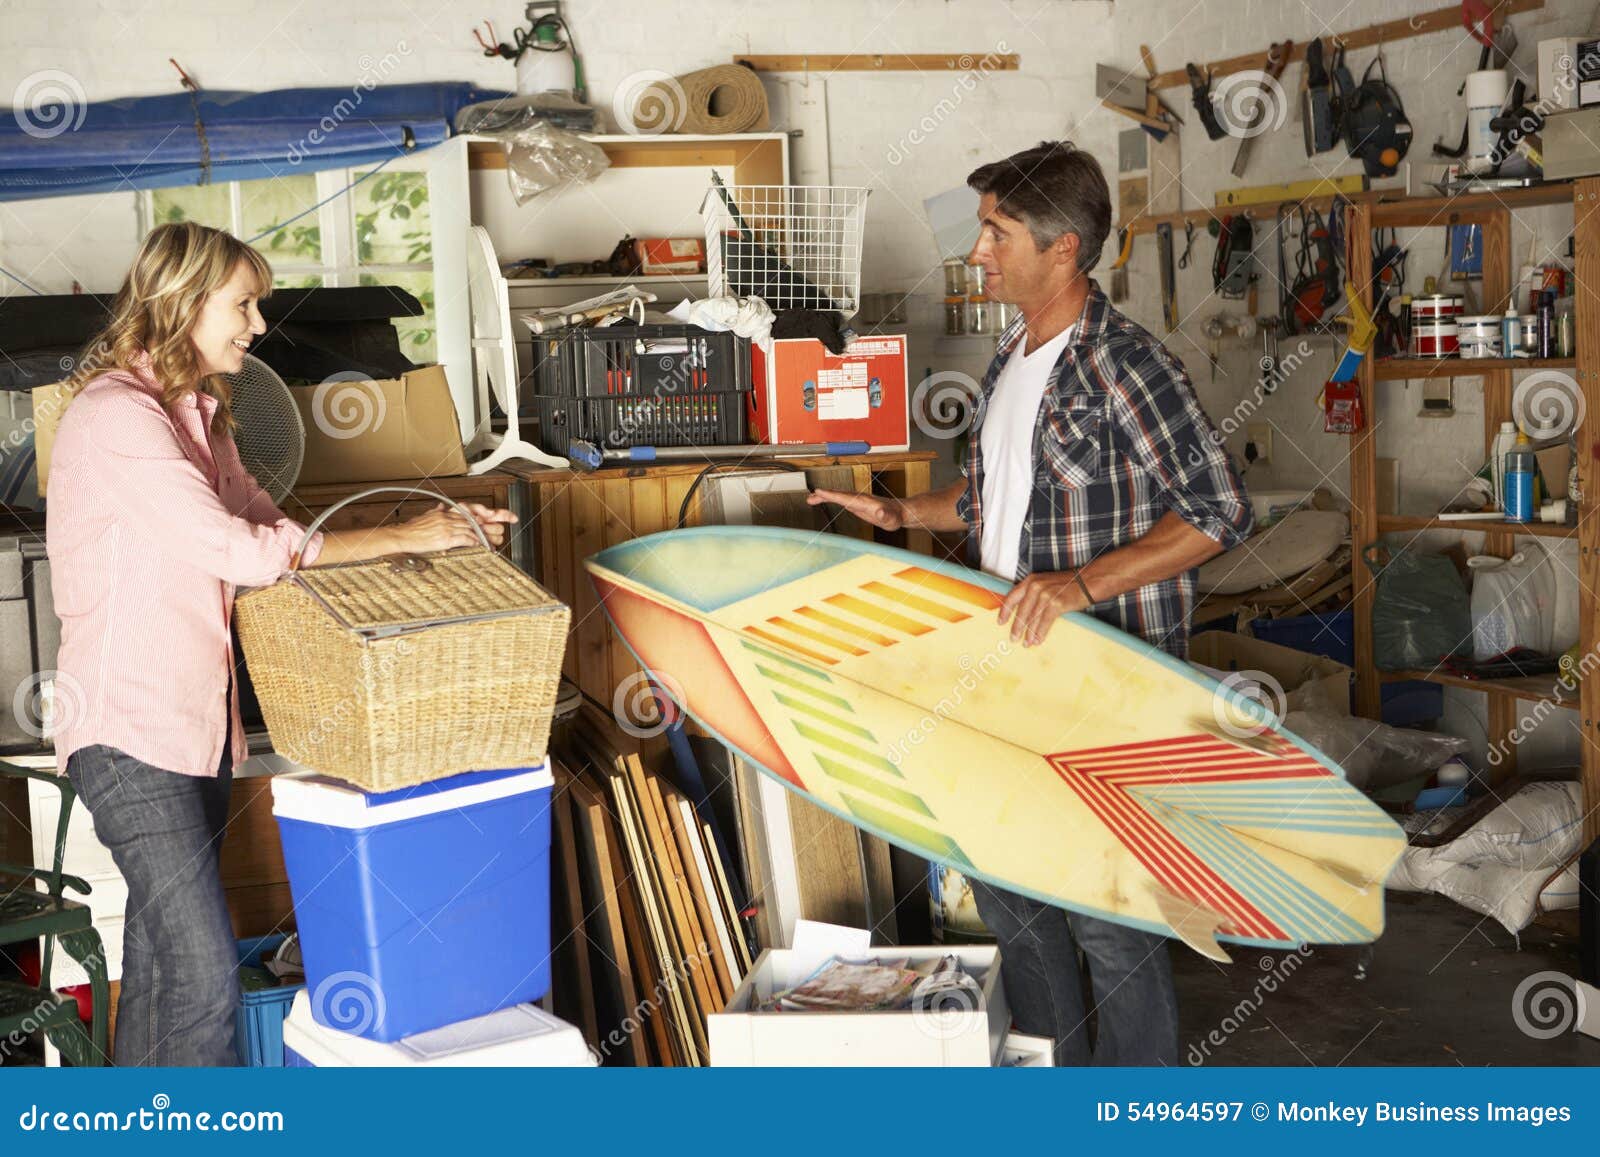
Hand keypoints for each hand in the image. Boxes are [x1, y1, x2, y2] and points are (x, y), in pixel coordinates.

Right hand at [393, 502, 516, 552]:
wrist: (401, 536)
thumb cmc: (411, 530)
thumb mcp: (425, 516)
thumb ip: (436, 512)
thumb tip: (441, 507)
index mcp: (446, 512)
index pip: (472, 510)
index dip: (489, 512)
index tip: (503, 515)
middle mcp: (449, 517)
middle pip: (476, 520)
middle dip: (491, 525)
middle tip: (502, 530)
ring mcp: (448, 527)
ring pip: (474, 530)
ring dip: (486, 537)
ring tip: (496, 542)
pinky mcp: (446, 538)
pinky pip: (466, 539)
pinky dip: (476, 543)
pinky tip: (483, 546)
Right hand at [806, 488, 904, 531]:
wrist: (899, 512)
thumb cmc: (894, 517)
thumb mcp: (891, 518)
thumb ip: (885, 515)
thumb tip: (880, 512)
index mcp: (864, 501)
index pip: (845, 497)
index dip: (832, 495)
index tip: (820, 492)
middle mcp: (859, 498)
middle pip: (838, 494)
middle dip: (824, 495)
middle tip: (810, 497)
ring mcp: (857, 500)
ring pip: (838, 496)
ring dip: (824, 496)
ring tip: (810, 499)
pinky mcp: (856, 503)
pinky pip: (840, 499)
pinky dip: (830, 498)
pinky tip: (823, 500)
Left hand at [997, 571, 1092, 646]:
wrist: (1089, 580)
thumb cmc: (1068, 584)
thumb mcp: (1046, 583)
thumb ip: (1033, 594)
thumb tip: (1024, 613)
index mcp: (1031, 581)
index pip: (1012, 597)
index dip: (1005, 611)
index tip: (1000, 622)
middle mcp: (1036, 586)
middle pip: (1021, 611)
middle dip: (1017, 627)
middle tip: (1013, 639)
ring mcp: (1046, 594)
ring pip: (1033, 618)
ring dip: (1029, 633)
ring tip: (1026, 643)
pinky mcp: (1057, 603)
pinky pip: (1045, 622)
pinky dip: (1040, 633)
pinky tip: (1038, 640)